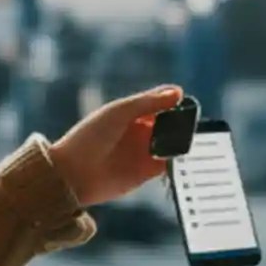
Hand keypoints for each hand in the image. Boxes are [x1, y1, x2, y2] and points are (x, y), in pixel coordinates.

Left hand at [49, 85, 183, 207]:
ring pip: (172, 144)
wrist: (73, 174)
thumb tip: (178, 92)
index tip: (188, 103)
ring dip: (182, 142)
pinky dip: (178, 161)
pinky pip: (169, 165)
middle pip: (170, 124)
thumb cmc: (90, 138)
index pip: (160, 105)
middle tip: (192, 124)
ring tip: (189, 139)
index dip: (175, 103)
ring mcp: (144, 152)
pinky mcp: (146, 173)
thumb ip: (149, 102)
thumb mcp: (120, 112)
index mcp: (131, 113)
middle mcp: (139, 132)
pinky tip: (183, 156)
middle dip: (182, 124)